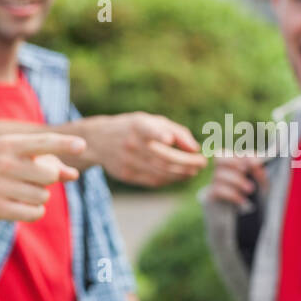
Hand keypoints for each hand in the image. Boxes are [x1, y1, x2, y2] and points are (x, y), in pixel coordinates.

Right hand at [0, 133, 82, 220]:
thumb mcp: (15, 153)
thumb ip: (46, 161)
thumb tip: (74, 175)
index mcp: (8, 144)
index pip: (42, 143)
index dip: (64, 144)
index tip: (82, 146)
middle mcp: (2, 163)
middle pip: (49, 175)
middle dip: (48, 178)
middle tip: (32, 177)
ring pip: (43, 195)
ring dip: (40, 195)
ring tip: (23, 190)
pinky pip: (34, 213)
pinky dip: (35, 210)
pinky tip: (24, 204)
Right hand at [85, 112, 207, 186]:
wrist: (98, 140)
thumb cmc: (133, 127)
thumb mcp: (152, 120)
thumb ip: (176, 132)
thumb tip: (195, 148)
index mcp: (137, 125)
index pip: (147, 130)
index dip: (158, 134)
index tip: (168, 139)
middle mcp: (130, 143)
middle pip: (163, 158)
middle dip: (187, 162)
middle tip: (202, 163)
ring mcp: (126, 161)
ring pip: (160, 172)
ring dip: (182, 174)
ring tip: (194, 170)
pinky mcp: (125, 174)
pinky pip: (153, 181)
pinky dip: (170, 179)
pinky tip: (179, 175)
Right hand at [203, 153, 268, 208]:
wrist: (244, 226)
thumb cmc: (254, 202)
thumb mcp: (261, 186)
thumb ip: (258, 172)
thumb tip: (254, 160)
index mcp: (232, 167)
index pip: (229, 153)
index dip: (241, 156)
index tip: (255, 163)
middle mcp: (221, 173)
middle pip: (218, 157)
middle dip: (233, 162)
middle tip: (245, 170)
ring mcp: (213, 185)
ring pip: (219, 174)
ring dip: (237, 180)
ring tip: (250, 190)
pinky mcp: (210, 198)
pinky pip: (217, 190)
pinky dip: (232, 193)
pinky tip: (243, 200)